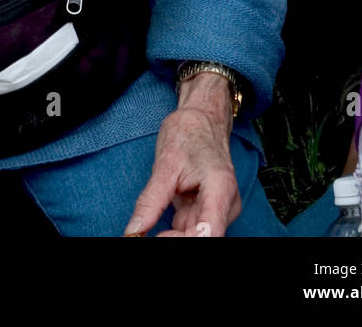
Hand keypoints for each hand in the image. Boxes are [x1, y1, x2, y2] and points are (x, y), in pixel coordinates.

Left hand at [124, 73, 240, 237]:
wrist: (201, 120)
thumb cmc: (188, 133)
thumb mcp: (165, 164)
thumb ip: (151, 200)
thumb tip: (134, 229)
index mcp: (220, 188)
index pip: (209, 233)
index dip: (182, 241)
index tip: (157, 236)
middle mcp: (227, 203)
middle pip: (202, 237)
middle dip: (174, 238)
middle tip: (144, 232)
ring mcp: (220, 208)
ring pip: (196, 235)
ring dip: (174, 234)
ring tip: (152, 222)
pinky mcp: (211, 210)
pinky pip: (192, 228)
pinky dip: (175, 229)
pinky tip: (164, 219)